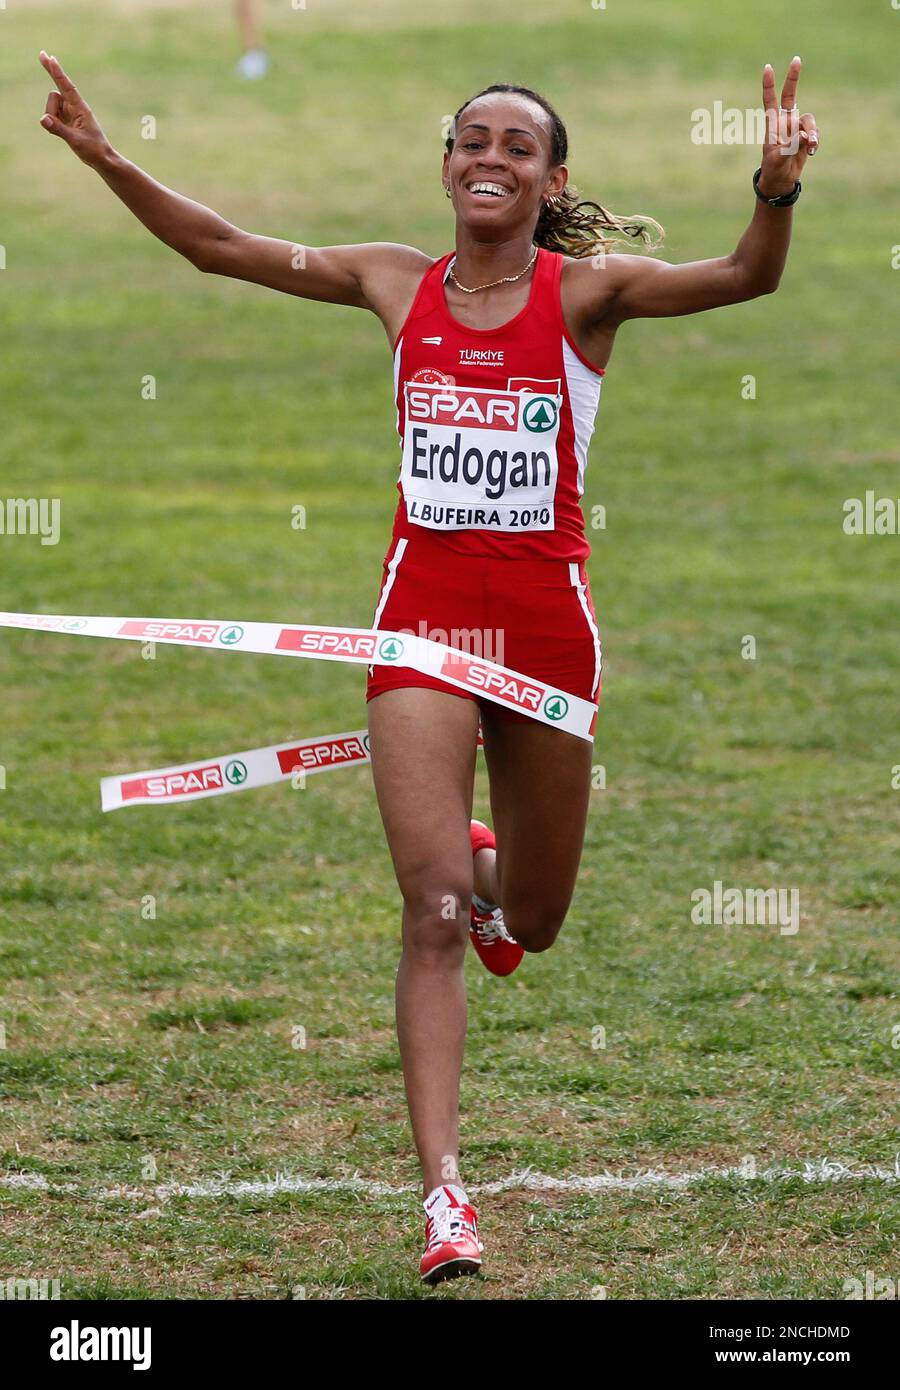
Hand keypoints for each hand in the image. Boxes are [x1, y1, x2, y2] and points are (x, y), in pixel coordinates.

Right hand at [38, 51, 111, 166]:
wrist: (101, 158)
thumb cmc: (93, 149)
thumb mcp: (75, 141)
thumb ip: (59, 129)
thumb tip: (43, 119)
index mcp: (80, 108)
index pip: (66, 86)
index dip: (57, 72)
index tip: (49, 57)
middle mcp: (74, 107)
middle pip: (55, 91)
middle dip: (51, 86)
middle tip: (43, 60)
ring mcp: (69, 112)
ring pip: (51, 106)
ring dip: (52, 116)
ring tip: (65, 132)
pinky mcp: (66, 119)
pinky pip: (51, 116)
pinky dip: (51, 122)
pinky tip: (63, 132)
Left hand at [758, 57, 818, 198]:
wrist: (781, 181)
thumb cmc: (774, 169)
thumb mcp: (778, 159)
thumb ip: (791, 145)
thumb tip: (805, 135)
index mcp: (773, 124)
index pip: (770, 100)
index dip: (769, 84)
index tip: (767, 67)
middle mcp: (785, 121)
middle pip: (790, 94)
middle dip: (793, 77)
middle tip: (796, 59)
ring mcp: (796, 128)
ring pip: (809, 120)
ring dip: (812, 131)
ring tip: (811, 146)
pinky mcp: (806, 136)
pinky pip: (815, 133)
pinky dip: (814, 142)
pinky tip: (811, 152)